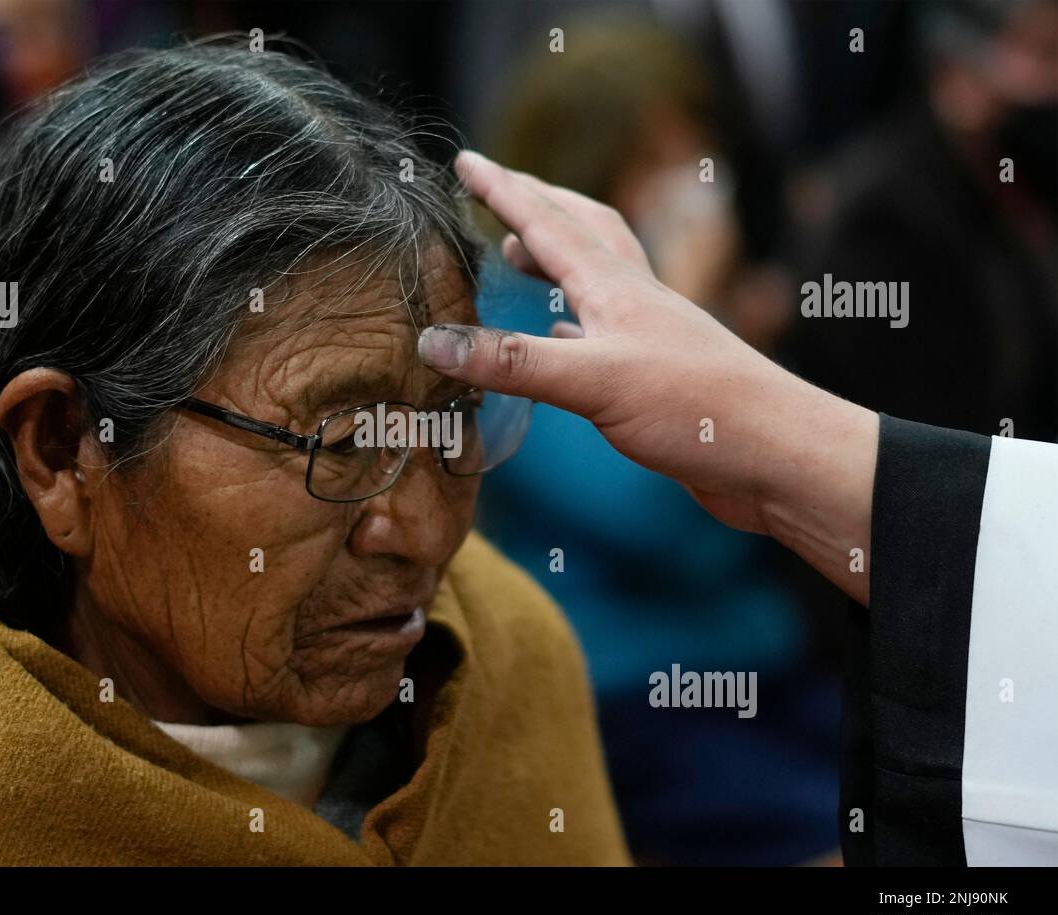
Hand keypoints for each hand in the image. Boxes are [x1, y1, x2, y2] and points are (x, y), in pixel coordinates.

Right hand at [419, 151, 878, 602]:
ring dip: (556, 255)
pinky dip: (571, 319)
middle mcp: (632, 300)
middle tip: (498, 188)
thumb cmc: (698, 410)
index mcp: (614, 288)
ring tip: (520, 253)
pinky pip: (602, 330)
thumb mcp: (594, 381)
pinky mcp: (655, 376)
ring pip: (595, 275)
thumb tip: (434, 340)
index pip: (546, 224)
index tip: (465, 161)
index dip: (502, 191)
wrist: (776, 457)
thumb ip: (513, 362)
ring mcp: (647, 336)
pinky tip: (560, 333)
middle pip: (582, 230)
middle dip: (536, 204)